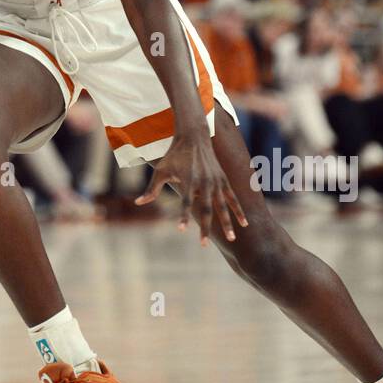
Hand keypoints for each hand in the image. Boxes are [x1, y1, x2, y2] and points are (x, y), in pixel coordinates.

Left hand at [135, 131, 247, 245]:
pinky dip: (238, 210)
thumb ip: (152, 188)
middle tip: (204, 244)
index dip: (183, 216)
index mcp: (188, 180)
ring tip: (231, 239)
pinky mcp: (223, 180)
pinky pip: (233, 198)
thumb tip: (138, 203)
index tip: (182, 230)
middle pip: (206, 208)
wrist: (194, 137)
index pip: (185, 202)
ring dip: (227, 223)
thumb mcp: (161, 170)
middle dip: (205, 227)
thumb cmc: (174, 155)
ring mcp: (216, 181)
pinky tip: (244, 224)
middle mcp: (204, 182)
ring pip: (222, 206)